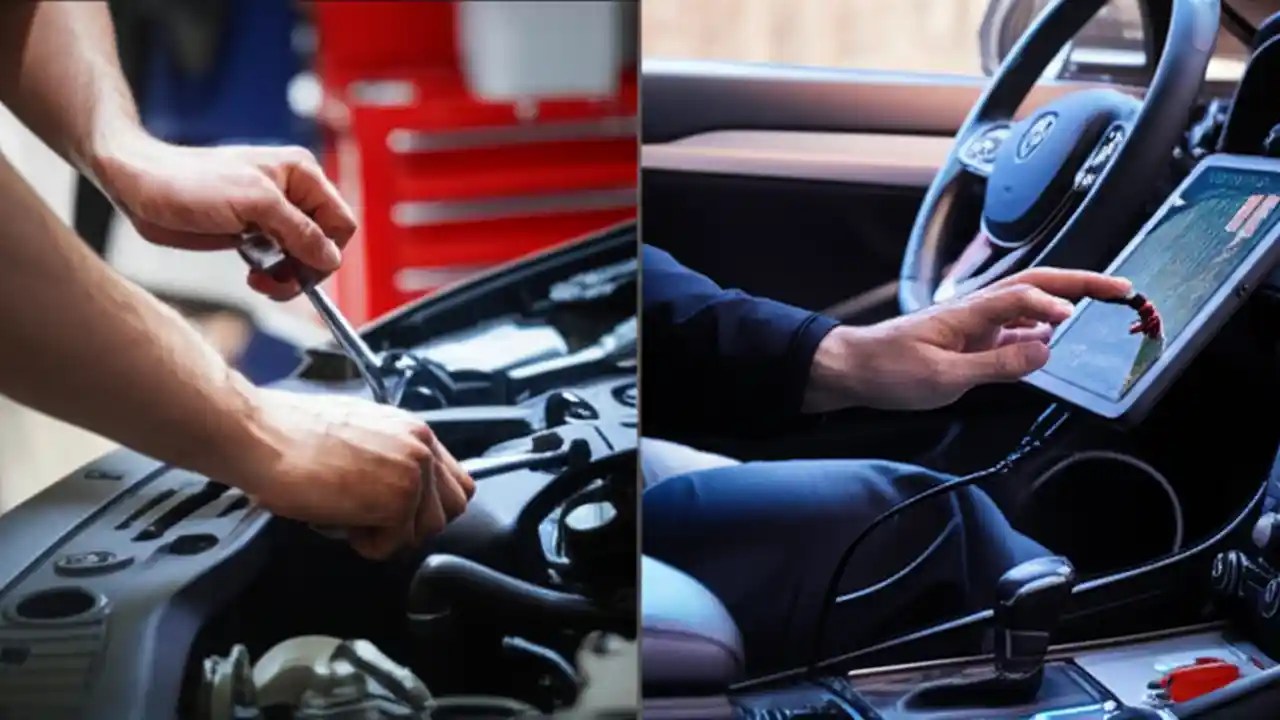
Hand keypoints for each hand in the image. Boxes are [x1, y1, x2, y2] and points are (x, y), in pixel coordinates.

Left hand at [94, 135, 356, 299]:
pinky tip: (252, 273)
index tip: (304, 269)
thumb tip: (330, 258)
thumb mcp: (255, 204)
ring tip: (260, 279)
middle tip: (279, 281)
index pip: (340, 222)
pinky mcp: (253, 234)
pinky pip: (280, 262)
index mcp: (301, 175)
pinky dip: (271, 275)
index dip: (327, 250)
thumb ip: (299, 231)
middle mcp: (292, 194)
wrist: (140, 186)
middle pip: (325, 244)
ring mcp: (272, 216)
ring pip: (303, 258)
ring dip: (287, 275)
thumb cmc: (188, 180)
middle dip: (306, 267)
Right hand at [225, 389, 475, 558]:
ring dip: (390, 534)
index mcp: (414, 431)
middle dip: (414, 523)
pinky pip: (395, 544)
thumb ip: (391, 457)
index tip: (397, 511)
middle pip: (451, 510)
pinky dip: (367, 544)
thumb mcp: (358, 436)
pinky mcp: (397, 500)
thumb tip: (395, 488)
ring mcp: (413, 473)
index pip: (456, 482)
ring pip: (427, 531)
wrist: (261, 436)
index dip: (428, 505)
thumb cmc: (291, 435)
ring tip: (351, 515)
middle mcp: (421, 447)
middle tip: (372, 518)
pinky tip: (340, 520)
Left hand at [805, 268, 1133, 411]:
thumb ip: (996, 365)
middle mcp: (977, 311)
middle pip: (1038, 287)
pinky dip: (1041, 335)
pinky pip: (1015, 333)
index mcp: (969, 312)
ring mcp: (976, 324)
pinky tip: (1054, 345)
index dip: (1055, 303)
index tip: (1081, 314)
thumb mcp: (943, 377)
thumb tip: (1043, 352)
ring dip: (1066, 305)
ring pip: (1030, 308)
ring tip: (1104, 308)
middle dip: (1081, 285)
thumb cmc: (887, 369)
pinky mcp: (971, 341)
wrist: (852, 369)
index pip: (1025, 295)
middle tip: (1120, 289)